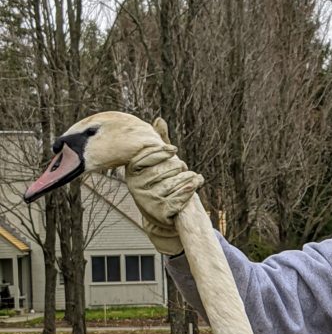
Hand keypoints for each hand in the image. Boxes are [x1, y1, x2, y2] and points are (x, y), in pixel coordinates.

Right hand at [124, 120, 203, 254]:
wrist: (165, 213)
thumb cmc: (164, 181)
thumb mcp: (160, 161)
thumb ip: (160, 142)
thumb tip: (159, 120)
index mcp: (132, 170)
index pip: (148, 155)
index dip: (163, 152)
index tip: (173, 150)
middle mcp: (136, 186)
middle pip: (165, 169)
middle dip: (179, 167)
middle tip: (183, 169)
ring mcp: (146, 201)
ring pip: (174, 183)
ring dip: (188, 179)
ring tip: (192, 178)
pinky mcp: (158, 213)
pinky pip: (178, 198)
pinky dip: (190, 190)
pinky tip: (196, 183)